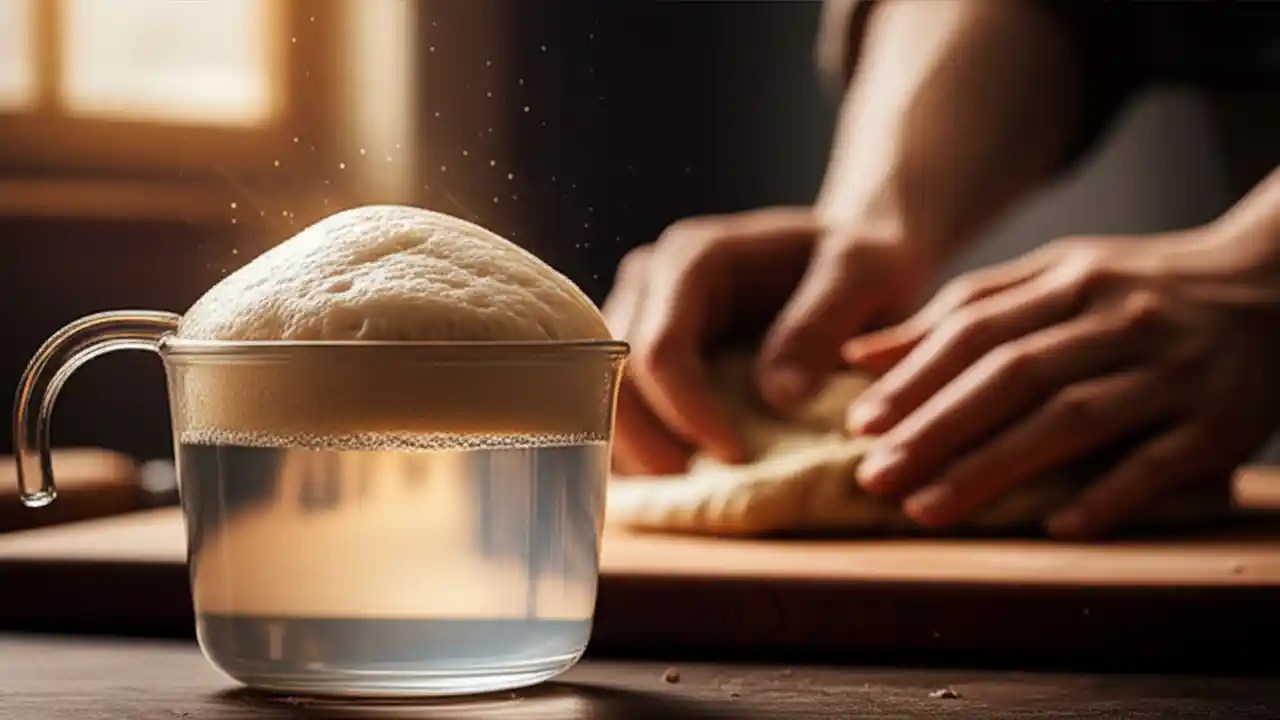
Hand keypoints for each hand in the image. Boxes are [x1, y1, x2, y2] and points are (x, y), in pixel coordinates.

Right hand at [604, 206, 933, 474]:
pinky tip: (679, 477)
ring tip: (691, 490)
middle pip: (618, 379)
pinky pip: (621, 408)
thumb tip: (776, 395)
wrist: (851, 257)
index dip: (689, 414)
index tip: (737, 457)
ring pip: (607, 398)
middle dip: (652, 445)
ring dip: (639, 453)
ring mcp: (640, 317)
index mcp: (694, 260)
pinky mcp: (645, 354)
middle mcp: (651, 283)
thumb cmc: (861, 261)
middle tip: (701, 492)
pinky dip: (641, 449)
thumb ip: (822, 323)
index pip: (662, 350)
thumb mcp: (867, 274)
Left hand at [843, 229, 1279, 539]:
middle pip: (1013, 375)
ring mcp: (1171, 371)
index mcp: (1071, 280)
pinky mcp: (1220, 423)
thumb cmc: (1143, 288)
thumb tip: (863, 354)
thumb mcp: (1058, 277)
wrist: (1278, 282)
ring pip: (1072, 420)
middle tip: (874, 476)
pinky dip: (1107, 494)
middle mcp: (1118, 320)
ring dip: (994, 468)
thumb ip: (967, 310)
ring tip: (926, 509)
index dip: (914, 377)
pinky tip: (1054, 528)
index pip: (977, 329)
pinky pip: (1158, 462)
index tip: (860, 423)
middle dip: (936, 430)